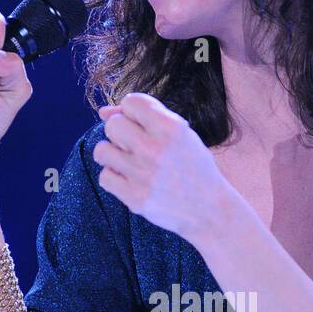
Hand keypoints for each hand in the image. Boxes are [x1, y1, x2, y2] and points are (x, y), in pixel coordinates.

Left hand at [93, 93, 226, 243]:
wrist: (210, 210)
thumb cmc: (192, 167)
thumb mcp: (179, 135)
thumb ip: (145, 117)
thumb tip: (102, 111)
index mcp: (171, 128)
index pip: (130, 102)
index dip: (132, 113)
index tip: (142, 126)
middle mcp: (156, 149)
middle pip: (112, 125)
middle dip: (120, 133)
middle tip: (135, 147)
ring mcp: (143, 174)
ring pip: (102, 150)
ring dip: (113, 155)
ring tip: (130, 163)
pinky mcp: (135, 198)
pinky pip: (105, 177)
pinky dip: (115, 178)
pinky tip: (130, 180)